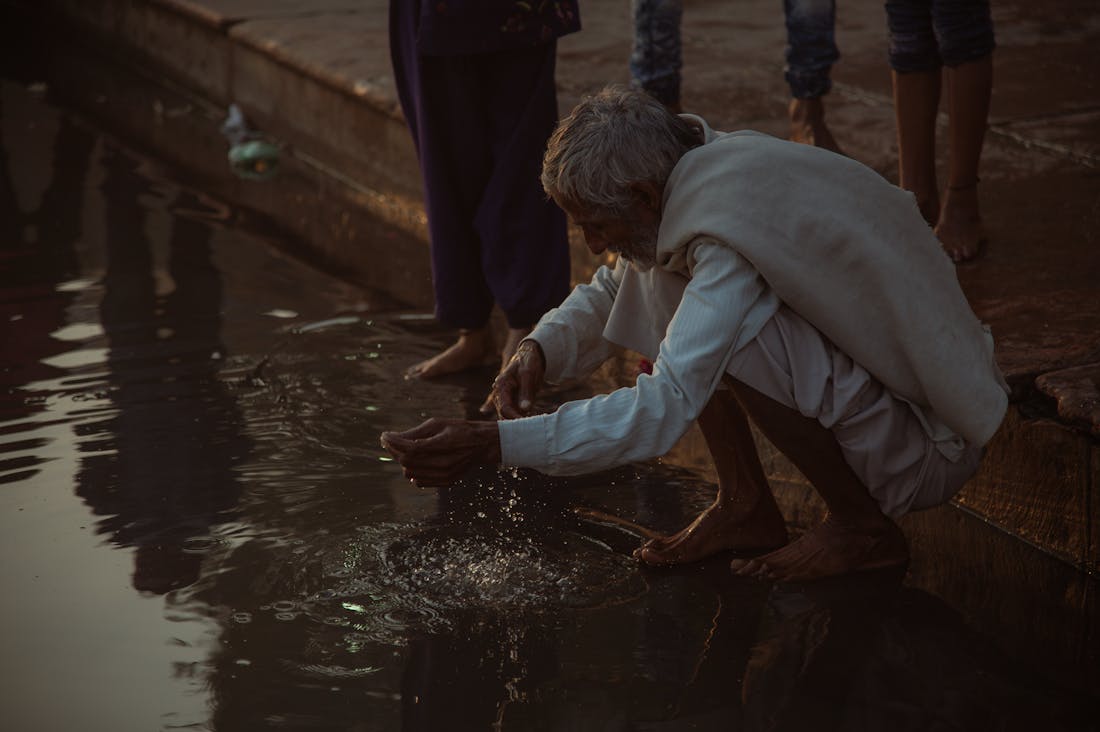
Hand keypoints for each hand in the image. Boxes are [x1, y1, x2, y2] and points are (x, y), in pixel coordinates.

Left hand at [380, 418, 501, 487]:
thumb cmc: (459, 429)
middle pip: (407, 462)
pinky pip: (419, 481)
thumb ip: (415, 433)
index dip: (393, 442)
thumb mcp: (438, 423)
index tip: (384, 435)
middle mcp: (445, 462)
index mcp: (444, 443)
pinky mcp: (446, 482)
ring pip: (410, 473)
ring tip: (401, 450)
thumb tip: (391, 439)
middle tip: (389, 441)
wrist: (483, 445)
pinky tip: (415, 461)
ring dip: (401, 461)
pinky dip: (412, 472)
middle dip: (394, 451)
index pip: (410, 448)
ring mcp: (446, 474)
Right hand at [490, 339, 545, 418]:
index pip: (505, 408)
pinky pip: (516, 413)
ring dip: (521, 420)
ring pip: (509, 416)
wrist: (530, 355)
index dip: (515, 417)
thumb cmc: (528, 362)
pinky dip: (524, 417)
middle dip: (517, 421)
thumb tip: (525, 409)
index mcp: (501, 386)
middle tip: (533, 425)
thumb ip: (526, 392)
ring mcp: (507, 398)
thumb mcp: (528, 374)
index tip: (527, 423)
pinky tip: (534, 418)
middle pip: (505, 414)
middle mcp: (500, 394)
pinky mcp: (514, 401)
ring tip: (535, 421)